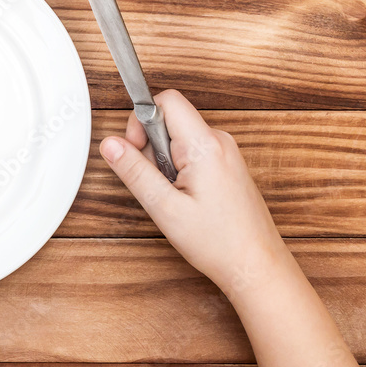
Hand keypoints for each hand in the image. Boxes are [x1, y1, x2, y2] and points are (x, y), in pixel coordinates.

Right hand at [99, 90, 285, 292]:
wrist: (255, 265)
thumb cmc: (219, 243)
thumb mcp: (165, 209)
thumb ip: (135, 172)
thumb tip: (110, 144)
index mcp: (205, 146)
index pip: (166, 101)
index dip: (140, 120)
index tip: (135, 149)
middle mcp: (219, 141)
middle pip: (170, 119)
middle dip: (151, 146)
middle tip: (157, 183)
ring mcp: (226, 152)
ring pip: (179, 137)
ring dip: (165, 161)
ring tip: (174, 195)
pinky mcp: (226, 165)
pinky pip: (192, 151)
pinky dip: (180, 169)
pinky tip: (186, 198)